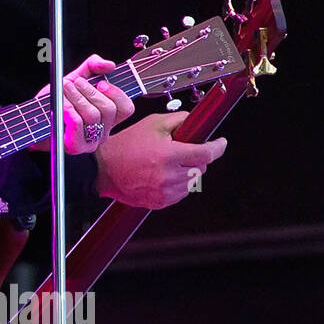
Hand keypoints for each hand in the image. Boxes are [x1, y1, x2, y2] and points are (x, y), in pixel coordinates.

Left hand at [32, 55, 134, 154]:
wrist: (33, 119)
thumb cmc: (55, 101)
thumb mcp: (74, 78)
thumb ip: (92, 67)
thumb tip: (110, 65)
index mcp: (108, 118)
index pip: (126, 109)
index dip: (116, 93)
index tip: (100, 83)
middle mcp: (103, 132)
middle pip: (108, 109)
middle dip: (90, 91)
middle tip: (74, 82)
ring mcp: (91, 142)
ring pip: (93, 115)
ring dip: (76, 96)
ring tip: (64, 88)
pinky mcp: (76, 147)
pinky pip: (78, 123)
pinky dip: (68, 108)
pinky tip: (61, 102)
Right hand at [94, 112, 227, 208]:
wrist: (102, 169)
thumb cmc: (124, 146)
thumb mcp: (151, 124)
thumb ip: (177, 120)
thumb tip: (194, 121)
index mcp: (168, 155)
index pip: (206, 154)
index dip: (218, 147)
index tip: (221, 143)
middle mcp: (169, 176)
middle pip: (201, 168)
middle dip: (196, 158)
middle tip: (181, 152)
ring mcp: (165, 192)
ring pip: (191, 182)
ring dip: (186, 172)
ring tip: (167, 164)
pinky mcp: (160, 202)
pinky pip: (180, 194)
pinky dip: (176, 184)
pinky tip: (161, 176)